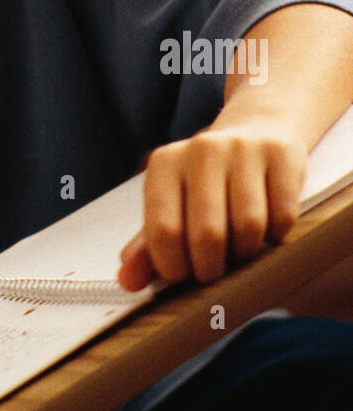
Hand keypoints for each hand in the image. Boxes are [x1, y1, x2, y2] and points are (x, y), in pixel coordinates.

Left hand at [117, 118, 307, 289]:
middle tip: (214, 268)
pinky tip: (267, 224)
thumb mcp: (173, 205)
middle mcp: (201, 149)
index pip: (164, 232)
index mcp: (165, 162)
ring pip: (249, 227)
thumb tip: (128, 280)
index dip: (175, 267)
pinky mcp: (281, 154)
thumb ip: (148, 245)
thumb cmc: (210, 179)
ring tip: (239, 243)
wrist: (257, 130)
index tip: (182, 274)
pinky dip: (276, 234)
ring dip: (247, 251)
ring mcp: (243, 148)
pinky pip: (283, 217)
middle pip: (208, 234)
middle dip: (212, 267)